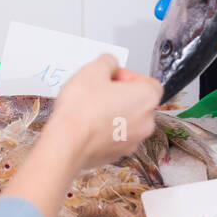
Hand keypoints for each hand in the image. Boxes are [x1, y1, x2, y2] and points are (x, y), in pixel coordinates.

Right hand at [45, 54, 161, 171]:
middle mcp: (146, 122)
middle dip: (120, 94)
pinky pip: (115, 136)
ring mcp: (132, 141)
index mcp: (147, 98)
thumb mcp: (93, 69)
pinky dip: (105, 129)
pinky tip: (87, 123)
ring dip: (113, 112)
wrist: (67, 144)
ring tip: (90, 107)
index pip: (149, 82)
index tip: (113, 76)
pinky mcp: (117, 154)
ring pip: (127, 121)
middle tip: (99, 89)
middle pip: (138, 102)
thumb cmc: (82, 110)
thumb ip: (108, 62)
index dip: (130, 76)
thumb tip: (110, 64)